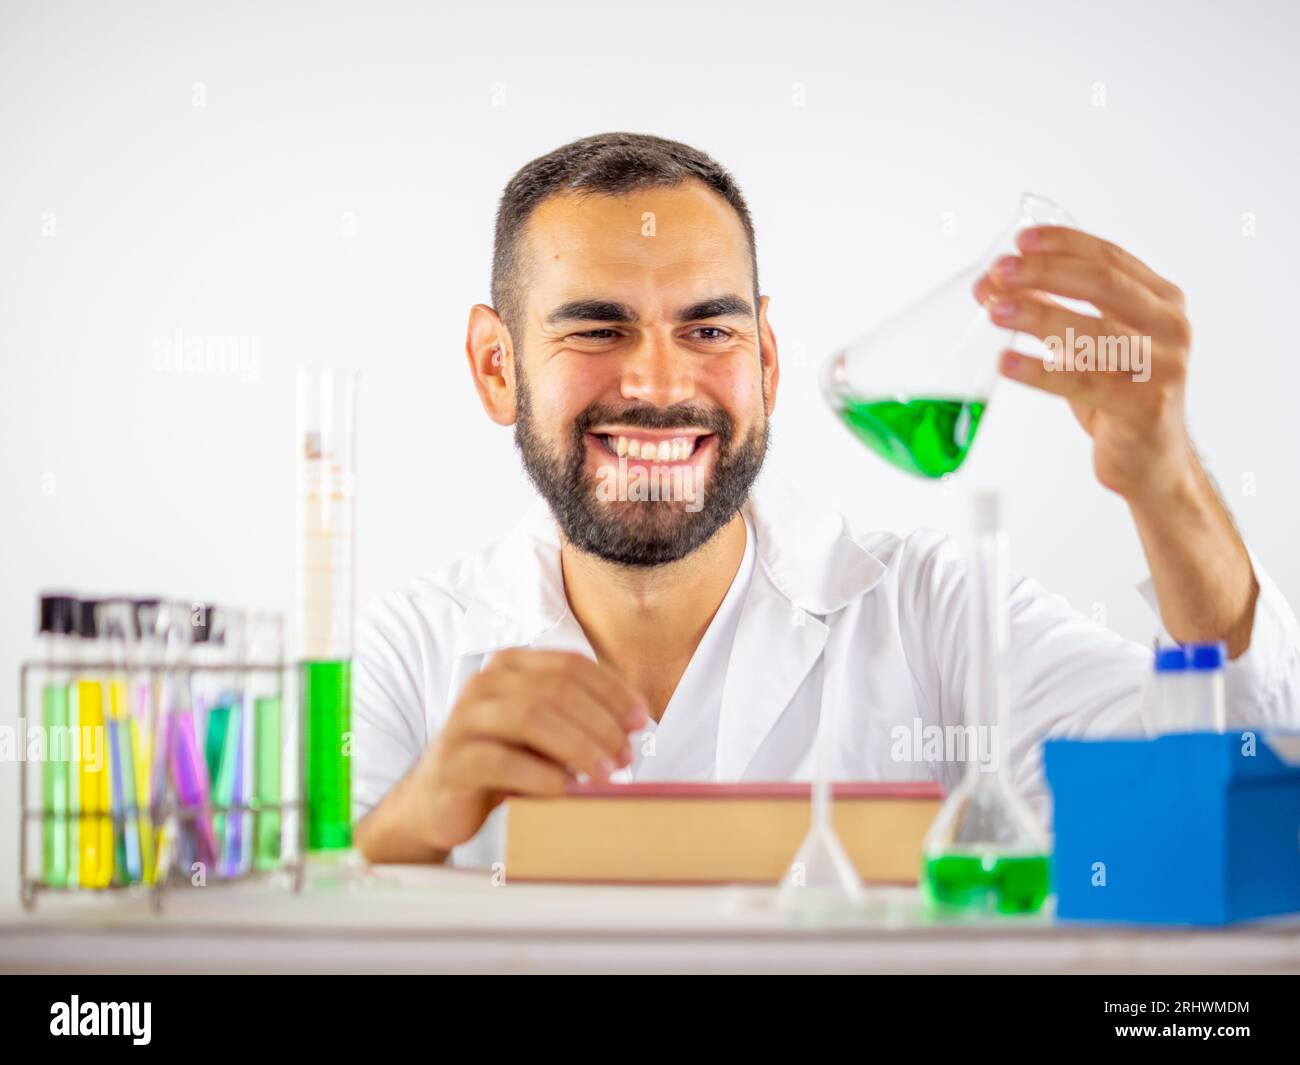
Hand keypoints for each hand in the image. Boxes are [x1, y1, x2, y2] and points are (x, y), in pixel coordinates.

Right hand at [408, 649, 647, 851]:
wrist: (439, 802)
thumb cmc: (502, 762)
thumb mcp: (544, 733)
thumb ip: (579, 717)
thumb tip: (637, 720)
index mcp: (509, 666)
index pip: (571, 665)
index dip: (612, 691)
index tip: (641, 720)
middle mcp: (484, 683)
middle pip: (554, 689)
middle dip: (600, 722)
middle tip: (626, 755)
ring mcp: (463, 719)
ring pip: (529, 717)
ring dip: (577, 746)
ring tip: (605, 774)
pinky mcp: (452, 760)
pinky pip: (500, 761)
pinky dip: (541, 775)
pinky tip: (566, 790)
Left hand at [973, 226, 1195, 506]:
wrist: (1152, 460)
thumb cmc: (1117, 394)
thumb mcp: (1088, 344)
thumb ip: (1051, 309)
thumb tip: (990, 284)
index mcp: (1162, 300)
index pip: (1110, 259)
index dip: (1064, 244)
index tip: (1020, 241)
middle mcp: (1170, 327)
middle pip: (1103, 286)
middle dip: (1046, 274)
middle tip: (1001, 271)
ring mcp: (1162, 366)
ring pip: (1091, 332)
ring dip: (1038, 316)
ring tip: (994, 310)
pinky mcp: (1142, 406)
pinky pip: (1082, 382)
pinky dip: (1039, 371)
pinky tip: (1005, 361)